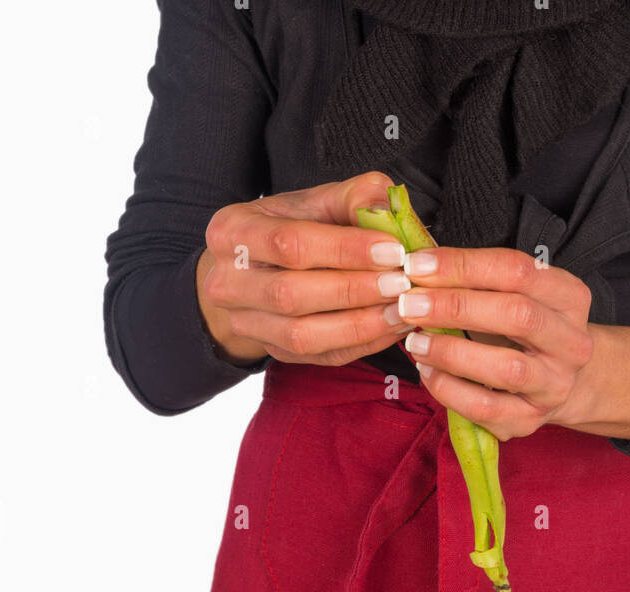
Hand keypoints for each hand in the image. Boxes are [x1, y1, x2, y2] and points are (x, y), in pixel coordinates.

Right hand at [197, 172, 412, 365]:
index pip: (289, 244)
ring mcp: (246, 325)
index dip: (344, 250)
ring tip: (402, 309)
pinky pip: (321, 356)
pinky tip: (392, 329)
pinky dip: (363, 344)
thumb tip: (386, 210)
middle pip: (292, 295)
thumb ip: (353, 197)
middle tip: (402, 283)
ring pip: (303, 336)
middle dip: (354, 290)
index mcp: (232, 232)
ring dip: (360, 325)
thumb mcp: (315, 200)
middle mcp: (227, 284)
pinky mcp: (274, 352)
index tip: (392, 250)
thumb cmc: (291, 227)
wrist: (257, 268)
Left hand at [395, 247, 594, 439]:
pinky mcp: (531, 419)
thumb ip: (479, 281)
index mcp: (570, 298)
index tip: (416, 266)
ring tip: (415, 342)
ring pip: (506, 368)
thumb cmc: (523, 333)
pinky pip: (486, 407)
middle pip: (517, 315)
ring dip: (451, 352)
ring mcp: (554, 385)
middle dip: (455, 306)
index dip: (463, 265)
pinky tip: (427, 373)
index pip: (518, 270)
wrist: (556, 384)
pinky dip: (449, 389)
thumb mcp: (515, 297)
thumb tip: (419, 268)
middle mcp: (571, 342)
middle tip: (409, 303)